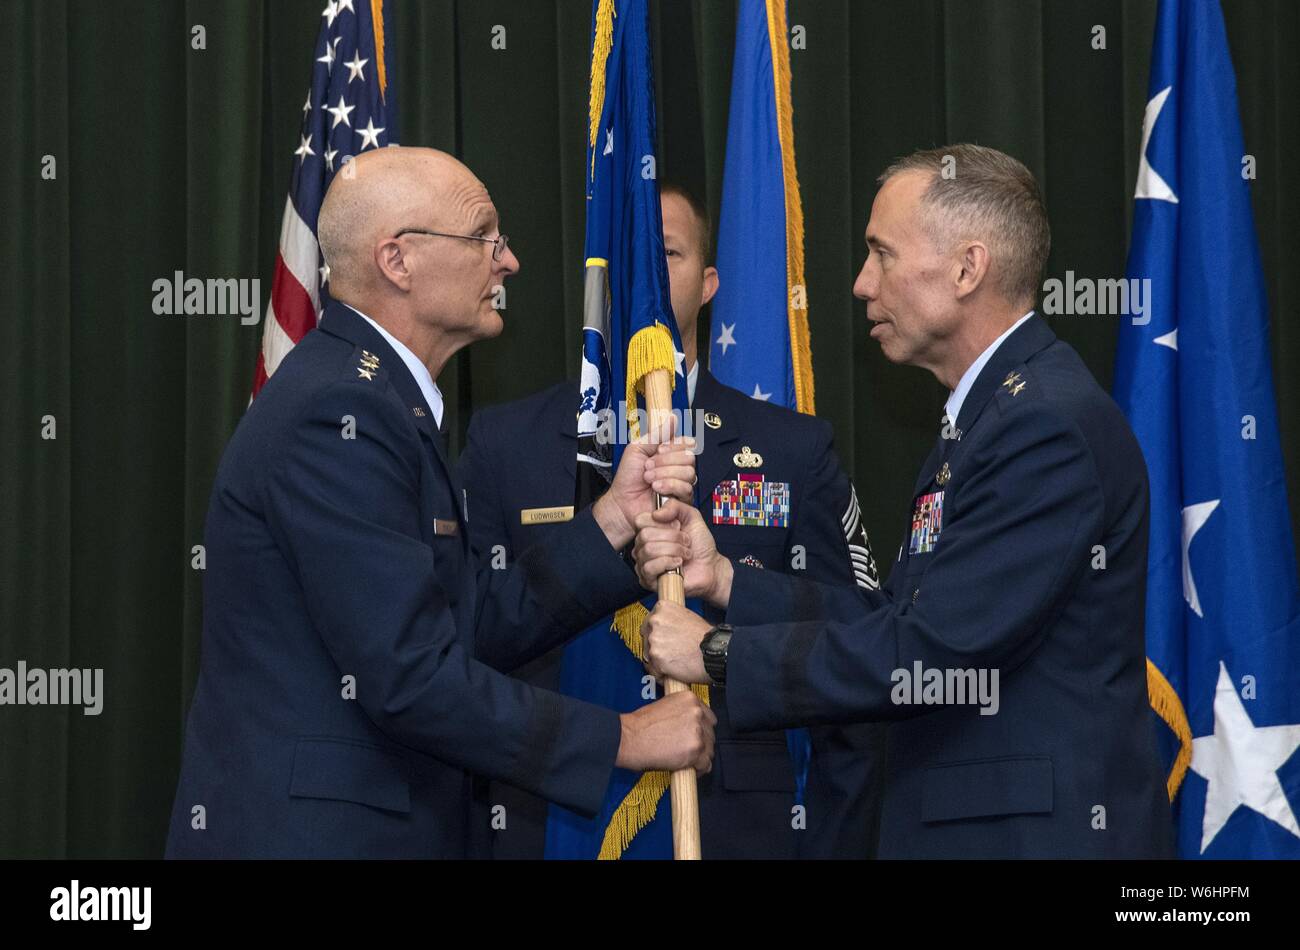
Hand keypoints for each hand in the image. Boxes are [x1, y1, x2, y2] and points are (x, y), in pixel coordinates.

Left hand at [592, 416, 697, 548]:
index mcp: (671, 454)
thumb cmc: (628, 477)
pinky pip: (686, 489)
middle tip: (648, 467)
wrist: (622, 501)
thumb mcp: (638, 448)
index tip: (658, 450)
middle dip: (666, 461)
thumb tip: (673, 418)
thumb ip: (658, 433)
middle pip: (690, 457)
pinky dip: (669, 486)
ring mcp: (681, 484)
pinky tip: (657, 489)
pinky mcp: (682, 501)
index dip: (674, 446)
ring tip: (649, 479)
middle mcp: (678, 468)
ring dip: (665, 474)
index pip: (687, 443)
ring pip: (689, 473)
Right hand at [615, 689, 715, 773]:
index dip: (701, 730)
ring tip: (685, 761)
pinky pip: (706, 764)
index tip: (694, 737)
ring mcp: (698, 732)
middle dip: (700, 744)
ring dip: (699, 757)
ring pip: (709, 750)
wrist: (629, 738)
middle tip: (687, 751)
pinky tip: (687, 769)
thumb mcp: (665, 706)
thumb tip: (691, 726)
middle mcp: (697, 713)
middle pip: (710, 734)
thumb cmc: (640, 725)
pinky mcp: (695, 750)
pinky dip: (698, 770)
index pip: (708, 717)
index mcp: (690, 699)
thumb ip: (682, 713)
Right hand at [632, 499, 733, 606]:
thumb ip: (675, 506)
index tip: (678, 527)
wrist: (710, 566)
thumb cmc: (700, 544)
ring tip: (685, 554)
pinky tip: (678, 564)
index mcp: (650, 530)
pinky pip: (649, 567)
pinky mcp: (647, 580)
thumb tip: (656, 513)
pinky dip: (668, 562)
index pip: (640, 520)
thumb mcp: (691, 516)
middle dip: (672, 538)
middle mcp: (643, 546)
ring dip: (674, 550)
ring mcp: (643, 563)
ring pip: (649, 550)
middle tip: (685, 542)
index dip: (662, 523)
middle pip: (644, 535)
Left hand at [641, 601, 712, 684]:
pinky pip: (652, 669)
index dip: (656, 632)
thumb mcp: (687, 616)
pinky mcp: (656, 658)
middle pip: (645, 637)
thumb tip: (661, 627)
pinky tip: (672, 672)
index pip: (648, 621)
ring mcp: (654, 640)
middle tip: (670, 652)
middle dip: (655, 646)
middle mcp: (655, 621)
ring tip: (674, 662)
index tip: (663, 638)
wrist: (714, 652)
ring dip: (657, 661)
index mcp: (662, 607)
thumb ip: (670, 620)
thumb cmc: (705, 637)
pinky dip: (660, 674)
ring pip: (647, 654)